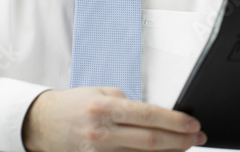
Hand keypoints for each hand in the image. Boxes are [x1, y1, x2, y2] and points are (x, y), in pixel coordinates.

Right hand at [21, 86, 206, 151]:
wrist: (40, 124)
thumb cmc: (73, 105)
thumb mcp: (100, 94)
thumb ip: (127, 104)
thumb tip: (157, 116)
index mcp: (105, 109)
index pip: (148, 116)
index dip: (175, 121)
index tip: (193, 124)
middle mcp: (102, 133)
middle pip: (151, 141)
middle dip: (180, 140)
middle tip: (198, 137)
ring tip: (186, 147)